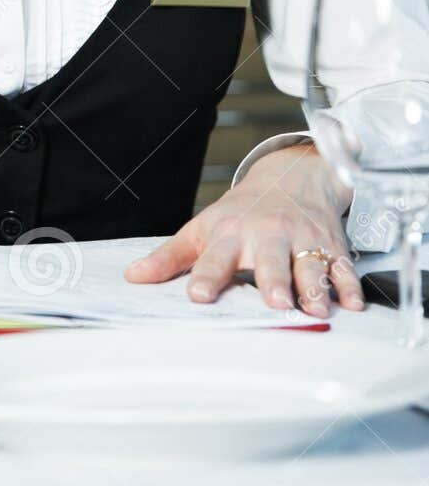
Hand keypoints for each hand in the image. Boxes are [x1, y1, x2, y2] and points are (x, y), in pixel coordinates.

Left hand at [123, 143, 364, 316]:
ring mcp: (301, 239)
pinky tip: (352, 302)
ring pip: (310, 265)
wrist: (291, 176)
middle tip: (276, 303)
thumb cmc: (240, 211)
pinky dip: (350, 285)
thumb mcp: (201, 229)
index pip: (214, 258)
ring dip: (314, 287)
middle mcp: (267, 235)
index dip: (206, 277)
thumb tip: (133, 277)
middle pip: (270, 261)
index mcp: (230, 234)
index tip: (198, 294)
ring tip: (316, 309)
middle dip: (274, 281)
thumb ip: (169, 257)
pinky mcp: (330, 245)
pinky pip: (343, 266)